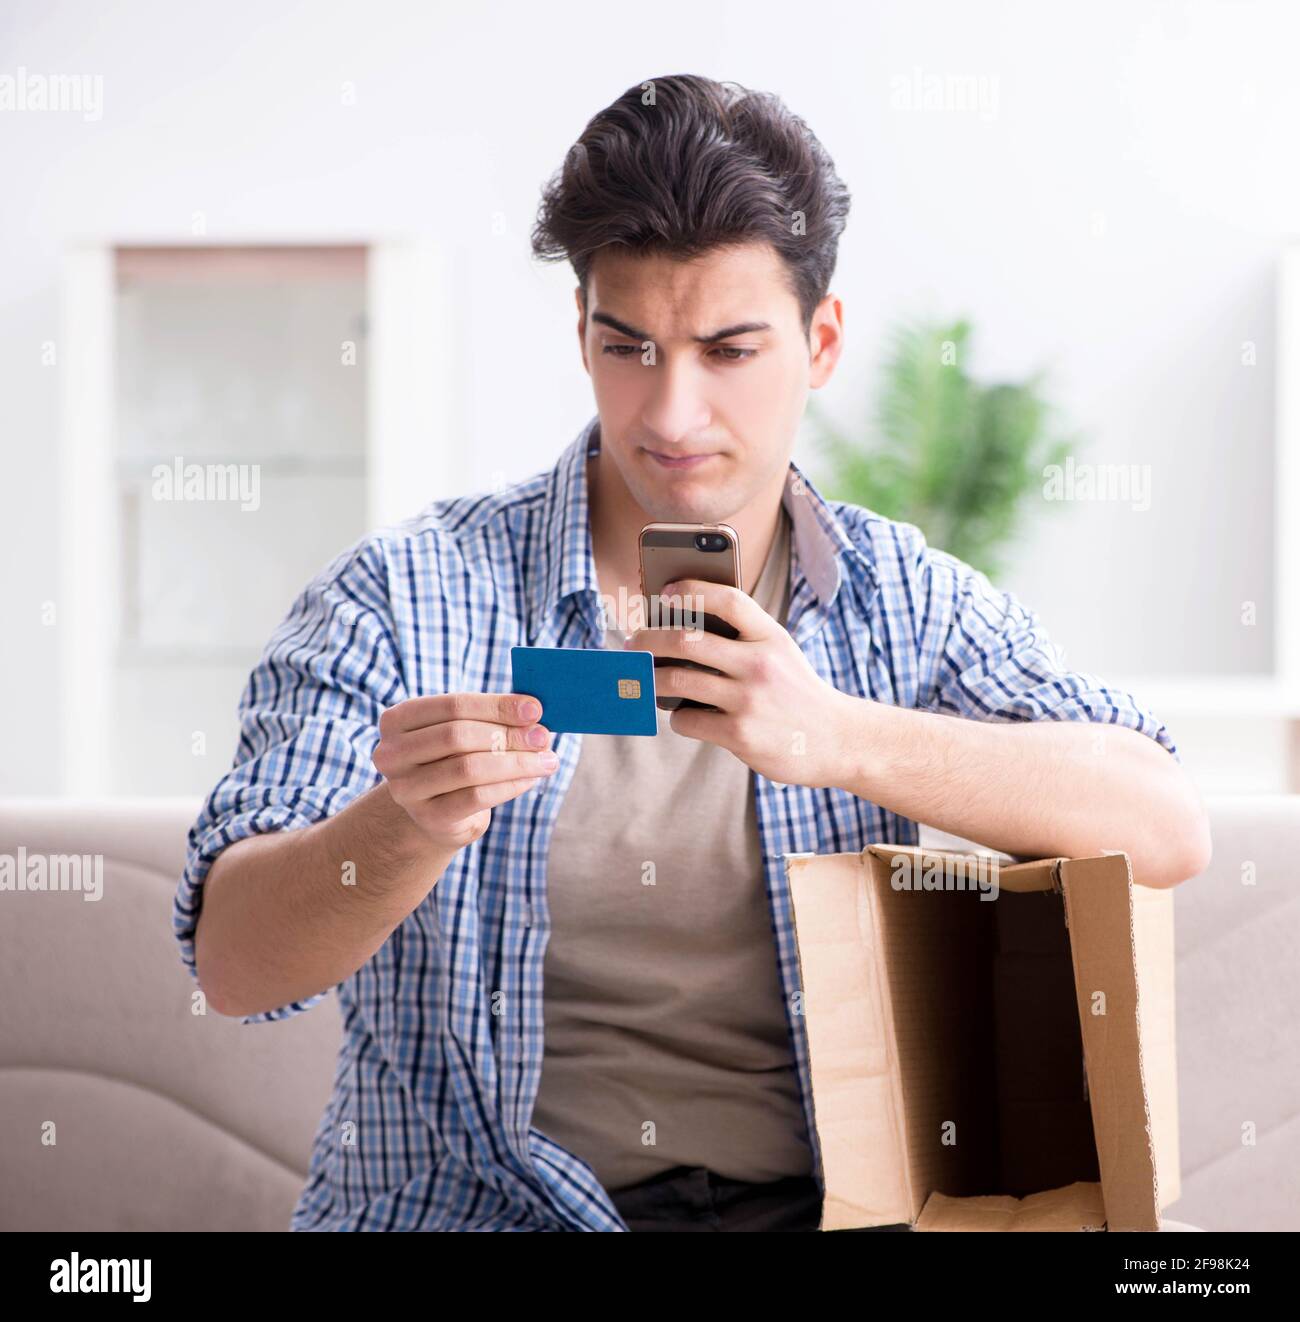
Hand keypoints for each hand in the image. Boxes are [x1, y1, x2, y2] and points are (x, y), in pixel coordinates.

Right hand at [371, 693, 557, 849]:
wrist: (437, 812)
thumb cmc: (454, 758)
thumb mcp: (464, 731)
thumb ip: (491, 717)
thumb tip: (533, 713)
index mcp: (398, 720)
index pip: (453, 705)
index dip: (497, 706)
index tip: (535, 709)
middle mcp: (392, 753)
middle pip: (457, 735)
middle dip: (507, 734)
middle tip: (543, 737)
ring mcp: (406, 788)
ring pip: (468, 768)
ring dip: (515, 762)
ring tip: (546, 760)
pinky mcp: (428, 817)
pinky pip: (477, 797)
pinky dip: (510, 786)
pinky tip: (531, 779)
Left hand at [625, 578, 860, 787]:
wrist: (836, 741)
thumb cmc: (796, 692)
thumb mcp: (780, 654)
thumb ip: (742, 638)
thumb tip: (677, 628)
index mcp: (771, 636)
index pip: (727, 599)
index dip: (689, 590)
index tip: (663, 594)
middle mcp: (760, 663)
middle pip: (686, 639)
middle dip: (648, 639)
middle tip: (634, 644)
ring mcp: (749, 700)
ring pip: (677, 680)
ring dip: (653, 680)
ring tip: (647, 680)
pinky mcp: (739, 734)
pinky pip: (685, 719)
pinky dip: (678, 717)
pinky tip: (686, 716)